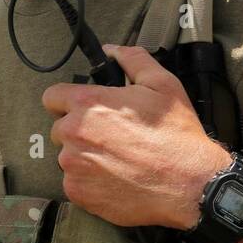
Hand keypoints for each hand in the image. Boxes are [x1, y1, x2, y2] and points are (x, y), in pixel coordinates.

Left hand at [42, 44, 229, 228]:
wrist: (190, 184)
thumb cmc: (176, 135)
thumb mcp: (162, 85)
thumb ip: (132, 60)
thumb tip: (113, 50)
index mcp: (88, 104)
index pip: (52, 97)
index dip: (66, 101)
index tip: (80, 109)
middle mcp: (74, 134)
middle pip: (60, 129)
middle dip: (79, 131)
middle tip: (109, 137)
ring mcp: (73, 166)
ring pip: (67, 157)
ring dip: (84, 157)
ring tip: (116, 160)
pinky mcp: (78, 192)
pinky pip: (74, 182)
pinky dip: (89, 182)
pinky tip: (115, 178)